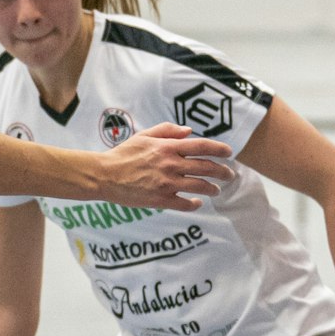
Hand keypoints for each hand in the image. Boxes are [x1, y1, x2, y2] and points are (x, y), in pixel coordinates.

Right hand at [90, 123, 234, 209]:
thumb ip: (168, 131)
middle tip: (229, 175)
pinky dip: (195, 204)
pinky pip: (185, 204)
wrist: (105, 176)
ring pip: (200, 186)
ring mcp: (167, 183)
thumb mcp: (144, 135)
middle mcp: (171, 165)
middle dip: (222, 172)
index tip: (229, 153)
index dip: (220, 149)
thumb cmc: (124, 154)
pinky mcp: (160, 199)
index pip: (202, 147)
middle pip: (206, 168)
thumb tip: (189, 132)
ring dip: (212, 189)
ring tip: (216, 190)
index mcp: (168, 147)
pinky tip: (198, 203)